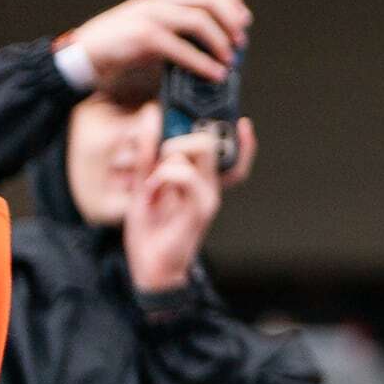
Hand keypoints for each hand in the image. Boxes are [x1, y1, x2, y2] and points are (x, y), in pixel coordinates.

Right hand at [64, 0, 249, 102]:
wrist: (81, 55)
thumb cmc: (118, 46)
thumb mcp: (151, 28)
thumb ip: (178, 29)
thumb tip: (215, 44)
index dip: (230, 0)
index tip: (243, 20)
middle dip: (231, 20)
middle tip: (240, 42)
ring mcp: (150, 15)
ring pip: (199, 20)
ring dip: (220, 42)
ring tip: (229, 61)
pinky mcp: (143, 37)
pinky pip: (182, 48)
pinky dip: (202, 62)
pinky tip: (213, 74)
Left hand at [122, 132, 225, 292]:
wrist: (150, 268)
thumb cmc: (151, 227)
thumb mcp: (143, 182)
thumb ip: (147, 151)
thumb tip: (151, 115)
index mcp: (200, 180)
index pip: (233, 154)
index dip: (240, 138)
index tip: (240, 122)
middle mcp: (209, 186)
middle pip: (212, 142)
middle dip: (183, 137)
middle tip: (161, 155)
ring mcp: (208, 196)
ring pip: (201, 151)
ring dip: (169, 158)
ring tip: (152, 181)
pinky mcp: (200, 208)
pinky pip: (186, 175)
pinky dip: (164, 176)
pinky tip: (152, 191)